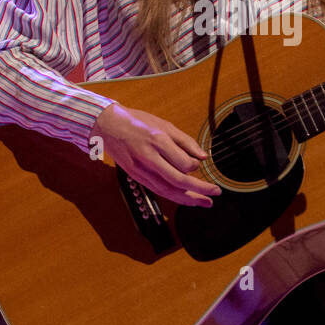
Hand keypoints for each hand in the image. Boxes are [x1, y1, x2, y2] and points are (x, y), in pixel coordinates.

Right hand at [89, 104, 221, 207]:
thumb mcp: (165, 124)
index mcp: (158, 140)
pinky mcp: (136, 176)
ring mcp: (141, 169)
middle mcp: (149, 157)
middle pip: (177, 180)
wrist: (108, 125)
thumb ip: (185, 141)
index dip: (195, 167)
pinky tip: (184, 199)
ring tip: (204, 202)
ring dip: (187, 199)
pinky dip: (173, 196)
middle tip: (215, 192)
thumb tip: (202, 156)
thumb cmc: (137, 122)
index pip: (184, 162)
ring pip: (167, 190)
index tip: (200, 165)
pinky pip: (157, 190)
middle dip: (199, 190)